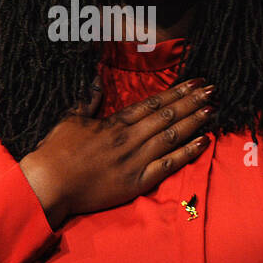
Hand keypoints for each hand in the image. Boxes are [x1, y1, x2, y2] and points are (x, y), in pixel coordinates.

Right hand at [18, 76, 214, 228]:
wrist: (49, 184)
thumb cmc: (56, 152)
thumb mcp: (70, 119)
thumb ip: (87, 100)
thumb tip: (94, 79)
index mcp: (115, 122)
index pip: (153, 103)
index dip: (176, 91)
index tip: (194, 81)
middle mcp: (129, 138)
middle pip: (167, 115)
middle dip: (192, 101)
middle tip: (212, 89)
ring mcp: (135, 160)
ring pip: (171, 136)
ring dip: (194, 122)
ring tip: (213, 110)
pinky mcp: (136, 182)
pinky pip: (167, 165)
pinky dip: (186, 153)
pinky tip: (203, 142)